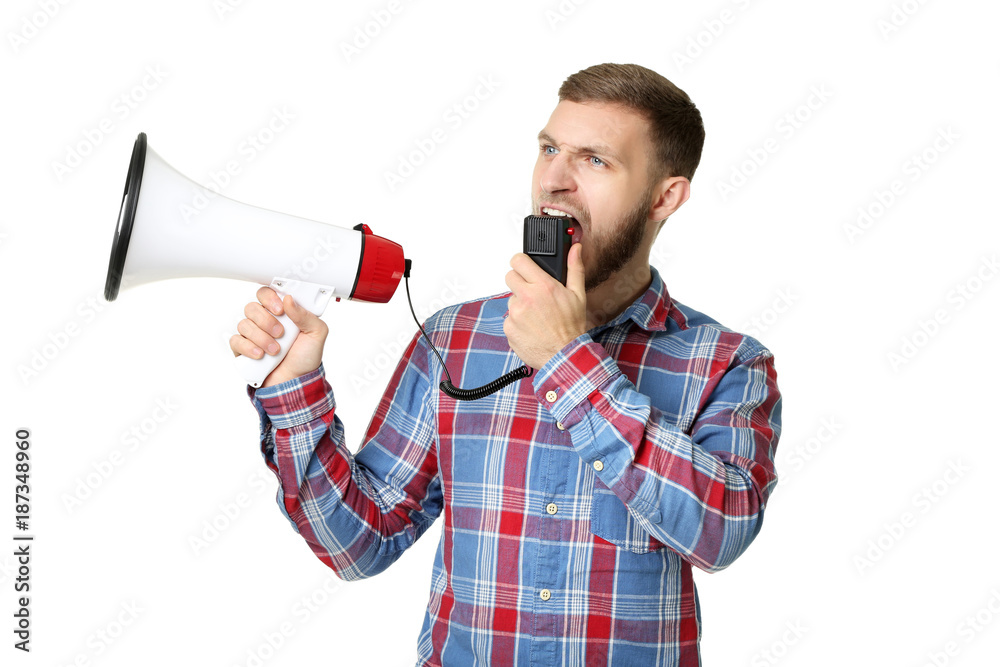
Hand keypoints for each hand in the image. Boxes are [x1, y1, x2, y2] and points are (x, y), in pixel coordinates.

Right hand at [229, 286, 329, 386]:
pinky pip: (236, 341)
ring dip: (261, 337)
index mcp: (281, 312)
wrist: (295, 381)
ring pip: (244, 324)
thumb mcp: (317, 334)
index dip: (270, 298)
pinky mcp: (242, 349)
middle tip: (280, 333)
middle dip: (266, 321)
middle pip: (252, 307)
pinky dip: (248, 348)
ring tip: (275, 350)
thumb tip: (289, 299)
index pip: (266, 293)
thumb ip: (306, 315)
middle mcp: (264, 320)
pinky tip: (260, 355)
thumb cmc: (305, 357)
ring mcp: (252, 334)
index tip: (280, 310)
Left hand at [503, 243, 586, 369]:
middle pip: (510, 277)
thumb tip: (575, 248)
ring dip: (520, 305)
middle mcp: (526, 298)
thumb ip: (574, 268)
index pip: (518, 260)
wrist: (564, 356)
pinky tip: (531, 328)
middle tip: (532, 293)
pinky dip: (517, 322)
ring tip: (536, 316)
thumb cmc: (572, 327)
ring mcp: (515, 314)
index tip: (525, 267)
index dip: (521, 262)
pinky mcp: (509, 328)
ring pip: (511, 300)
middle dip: (519, 282)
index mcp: (543, 286)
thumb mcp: (578, 295)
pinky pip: (509, 319)